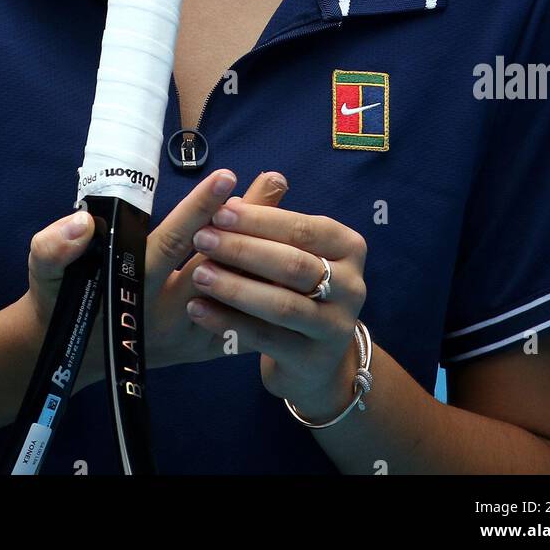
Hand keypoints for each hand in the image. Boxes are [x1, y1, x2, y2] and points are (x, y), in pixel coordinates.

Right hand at [22, 170, 288, 390]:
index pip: (172, 244)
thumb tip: (81, 222)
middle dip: (245, 221)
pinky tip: (287, 250)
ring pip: (235, 287)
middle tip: (272, 180)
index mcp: (131, 286)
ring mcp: (188, 333)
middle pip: (216, 261)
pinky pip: (243, 320)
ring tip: (280, 200)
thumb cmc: (59, 300)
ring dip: (261, 247)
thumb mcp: (43, 272)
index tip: (226, 176)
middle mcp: (164, 311)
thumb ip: (54, 247)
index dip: (199, 210)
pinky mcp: (202, 348)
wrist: (71, 358)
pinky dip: (266, 287)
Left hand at [185, 195, 368, 420]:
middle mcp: (352, 286)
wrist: (315, 359)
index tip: (218, 211)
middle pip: (293, 264)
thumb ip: (269, 222)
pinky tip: (198, 309)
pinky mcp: (313, 360)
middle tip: (201, 237)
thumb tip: (235, 188)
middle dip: (243, 249)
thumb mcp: (292, 251)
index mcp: (349, 247)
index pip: (302, 227)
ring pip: (281, 304)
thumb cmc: (296, 289)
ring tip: (197, 273)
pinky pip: (265, 339)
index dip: (259, 219)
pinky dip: (228, 322)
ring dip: (234, 287)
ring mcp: (336, 327)